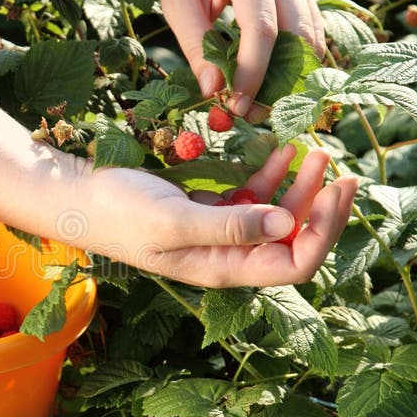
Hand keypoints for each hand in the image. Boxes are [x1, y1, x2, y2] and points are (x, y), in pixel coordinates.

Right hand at [73, 145, 355, 286]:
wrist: (78, 197)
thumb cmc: (120, 211)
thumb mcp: (174, 220)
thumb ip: (230, 225)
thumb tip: (286, 223)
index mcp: (223, 267)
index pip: (294, 263)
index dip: (323, 231)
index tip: (337, 188)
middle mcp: (227, 256)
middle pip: (291, 239)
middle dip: (318, 205)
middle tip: (336, 165)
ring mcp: (217, 234)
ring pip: (275, 217)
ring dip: (298, 187)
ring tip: (310, 149)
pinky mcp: (206, 211)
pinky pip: (251, 199)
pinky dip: (270, 177)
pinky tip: (279, 153)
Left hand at [154, 0, 325, 119]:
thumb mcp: (178, 2)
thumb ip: (195, 46)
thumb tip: (213, 91)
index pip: (262, 28)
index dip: (253, 71)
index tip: (236, 104)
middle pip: (298, 35)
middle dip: (278, 81)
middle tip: (252, 113)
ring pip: (312, 37)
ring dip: (291, 77)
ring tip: (261, 105)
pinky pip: (311, 33)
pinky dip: (297, 63)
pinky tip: (273, 85)